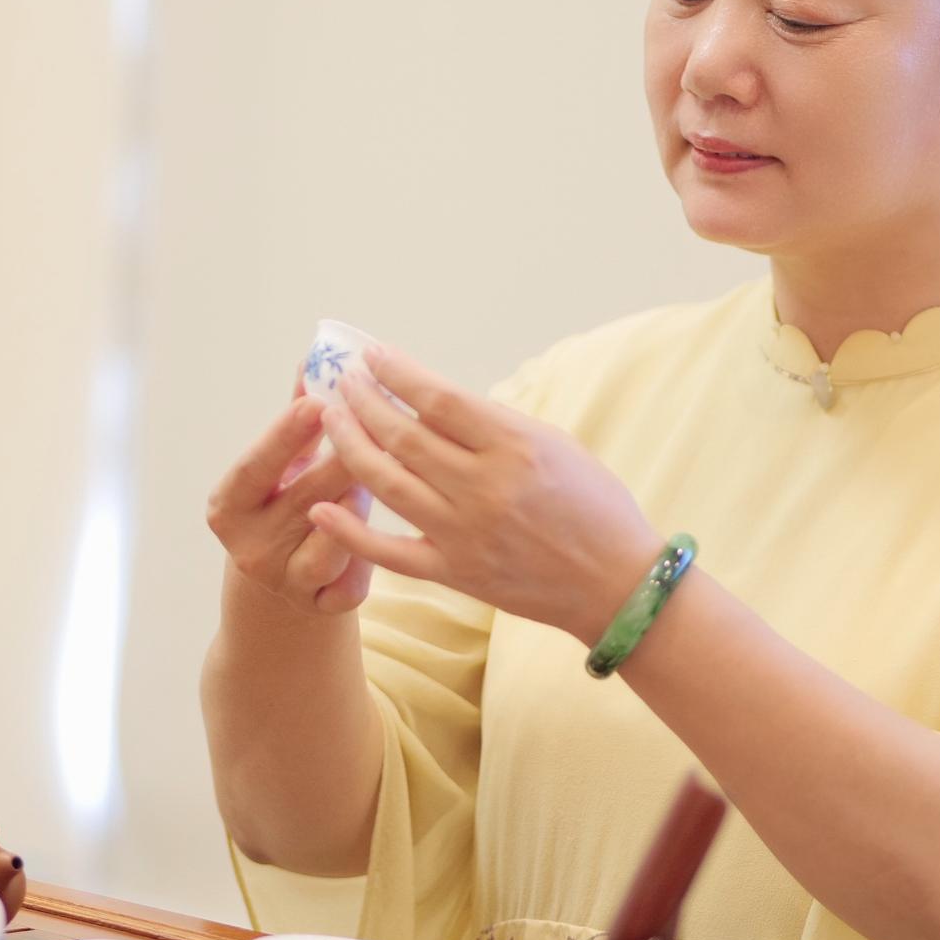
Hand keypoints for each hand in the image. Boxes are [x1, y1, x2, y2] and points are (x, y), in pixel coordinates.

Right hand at [205, 378, 376, 614]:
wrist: (283, 578)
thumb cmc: (287, 500)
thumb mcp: (281, 462)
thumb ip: (297, 415)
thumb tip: (314, 356)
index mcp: (229, 506)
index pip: (256, 468)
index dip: (285, 437)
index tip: (319, 403)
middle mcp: (249, 547)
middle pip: (303, 499)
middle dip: (343, 462)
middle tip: (380, 428)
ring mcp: (282, 581)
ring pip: (332, 542)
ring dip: (357, 508)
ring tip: (378, 481)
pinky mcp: (318, 607)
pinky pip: (350, 583)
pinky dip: (366, 562)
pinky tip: (381, 544)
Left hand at [307, 344, 655, 640]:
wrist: (616, 584)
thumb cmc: (593, 505)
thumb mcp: (556, 444)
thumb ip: (494, 424)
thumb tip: (431, 400)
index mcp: (516, 447)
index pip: (439, 399)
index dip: (398, 373)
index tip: (374, 356)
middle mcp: (486, 488)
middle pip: (404, 436)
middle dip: (364, 401)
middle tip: (343, 381)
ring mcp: (465, 534)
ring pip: (388, 484)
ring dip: (351, 446)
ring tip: (331, 419)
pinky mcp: (455, 573)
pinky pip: (390, 552)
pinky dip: (352, 531)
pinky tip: (322, 506)